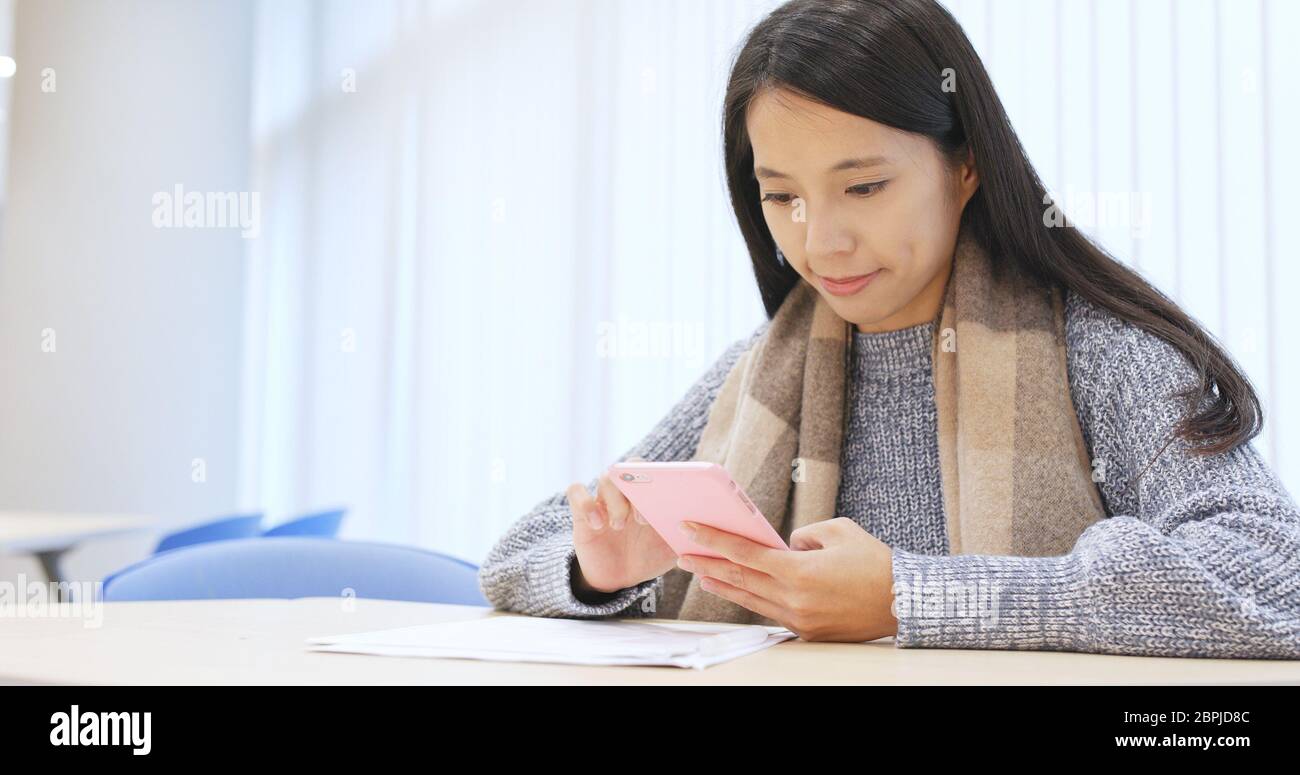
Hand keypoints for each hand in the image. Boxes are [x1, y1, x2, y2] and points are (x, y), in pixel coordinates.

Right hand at [567, 457, 677, 595]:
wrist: (619, 578)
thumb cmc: (648, 556)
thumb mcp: (671, 548)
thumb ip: (687, 534)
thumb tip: (705, 525)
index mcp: (651, 495)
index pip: (655, 469)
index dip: (662, 476)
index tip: (667, 500)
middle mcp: (628, 492)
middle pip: (629, 467)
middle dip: (637, 488)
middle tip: (643, 519)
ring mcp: (604, 501)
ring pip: (604, 478)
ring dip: (615, 501)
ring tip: (619, 525)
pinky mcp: (582, 513)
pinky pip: (576, 492)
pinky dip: (586, 504)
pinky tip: (598, 525)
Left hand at [676, 517, 896, 641]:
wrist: (904, 601)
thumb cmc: (874, 561)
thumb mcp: (838, 530)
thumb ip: (804, 534)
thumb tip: (784, 545)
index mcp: (798, 570)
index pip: (744, 552)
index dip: (713, 539)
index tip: (689, 529)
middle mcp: (792, 598)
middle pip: (739, 578)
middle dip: (707, 564)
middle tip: (682, 554)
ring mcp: (798, 619)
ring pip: (751, 599)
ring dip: (724, 585)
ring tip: (702, 575)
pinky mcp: (807, 632)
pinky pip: (772, 612)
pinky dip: (753, 599)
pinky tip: (739, 591)